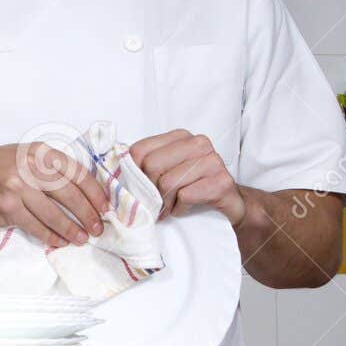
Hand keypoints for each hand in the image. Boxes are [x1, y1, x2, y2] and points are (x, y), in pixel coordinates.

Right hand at [0, 142, 110, 249]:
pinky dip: (50, 236)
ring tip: (81, 238)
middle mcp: (30, 166)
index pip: (77, 172)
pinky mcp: (7, 207)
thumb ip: (53, 168)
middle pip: (70, 194)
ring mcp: (17, 186)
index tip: (105, 207)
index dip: (95, 192)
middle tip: (97, 228)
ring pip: (53, 214)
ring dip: (71, 229)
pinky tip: (59, 240)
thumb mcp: (28, 155)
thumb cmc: (0, 166)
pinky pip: (35, 226)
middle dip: (87, 214)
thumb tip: (87, 193)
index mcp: (41, 151)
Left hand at [129, 130, 245, 227]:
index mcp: (180, 136)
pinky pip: (185, 196)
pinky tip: (185, 208)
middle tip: (156, 203)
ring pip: (168, 182)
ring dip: (165, 203)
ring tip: (170, 206)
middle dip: (150, 190)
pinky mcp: (221, 182)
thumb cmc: (192, 187)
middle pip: (152, 165)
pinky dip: (180, 209)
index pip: (140, 150)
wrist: (229, 202)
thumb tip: (117, 174)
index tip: (139, 188)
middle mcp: (198, 143)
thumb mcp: (167, 171)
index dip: (134, 174)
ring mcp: (212, 161)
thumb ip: (145, 166)